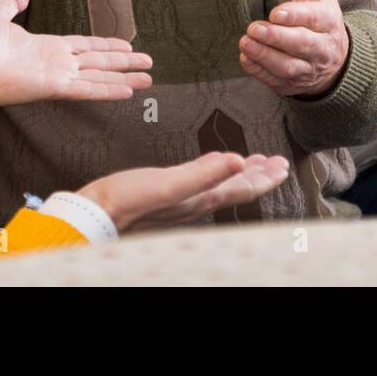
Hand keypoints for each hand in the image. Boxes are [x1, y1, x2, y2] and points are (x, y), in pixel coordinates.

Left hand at [0, 0, 152, 106]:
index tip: (128, 45)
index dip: (107, 46)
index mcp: (47, 46)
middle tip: (150, 65)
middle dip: (125, 63)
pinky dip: (107, 90)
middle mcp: (58, 62)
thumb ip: (11, 3)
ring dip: (124, 78)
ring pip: (99, 76)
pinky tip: (127, 92)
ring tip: (148, 81)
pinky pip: (86, 88)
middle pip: (100, 61)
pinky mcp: (52, 87)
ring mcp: (57, 75)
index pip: (85, 45)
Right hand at [76, 152, 290, 232]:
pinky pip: (200, 182)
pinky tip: (211, 166)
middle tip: (277, 164)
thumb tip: (238, 160)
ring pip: (220, 186)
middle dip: (258, 175)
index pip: (242, 188)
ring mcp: (181, 201)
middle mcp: (195, 202)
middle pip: (236, 188)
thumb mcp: (169, 185)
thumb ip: (203, 173)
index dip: (264, 177)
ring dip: (239, 174)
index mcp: (200, 199)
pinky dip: (213, 172)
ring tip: (254, 164)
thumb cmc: (127, 202)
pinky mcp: (164, 195)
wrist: (95, 216)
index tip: (282, 166)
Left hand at [239, 0, 348, 97]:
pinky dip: (260, 72)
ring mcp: (308, 69)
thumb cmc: (321, 15)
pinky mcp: (293, 85)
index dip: (296, 16)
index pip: (315, 19)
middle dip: (277, 38)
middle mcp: (322, 48)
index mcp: (328, 20)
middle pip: (302, 45)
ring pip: (288, 67)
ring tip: (245, 43)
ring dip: (265, 57)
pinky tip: (246, 58)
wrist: (335, 59)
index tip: (276, 12)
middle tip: (254, 29)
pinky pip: (277, 82)